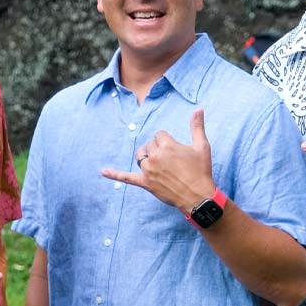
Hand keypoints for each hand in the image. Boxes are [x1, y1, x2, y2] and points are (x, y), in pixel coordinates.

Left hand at [101, 109, 216, 212]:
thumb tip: (198, 109)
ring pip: (141, 156)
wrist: (198, 196)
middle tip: (172, 162)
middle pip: (150, 145)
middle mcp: (155, 156)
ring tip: (158, 164)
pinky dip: (115, 174)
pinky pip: (127, 177)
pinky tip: (103, 171)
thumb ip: (197, 126)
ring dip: (146, 158)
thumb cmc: (200, 170)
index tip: (176, 152)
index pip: (159, 135)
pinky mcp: (145, 182)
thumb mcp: (202, 146)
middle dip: (158, 150)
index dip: (168, 142)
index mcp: (167, 145)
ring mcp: (148, 170)